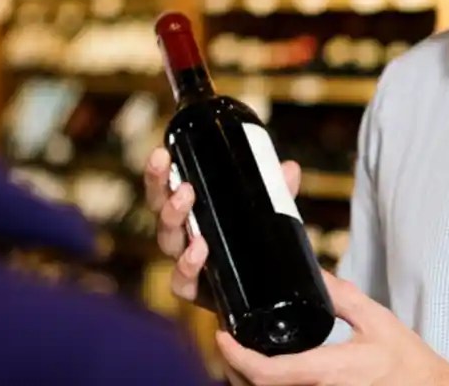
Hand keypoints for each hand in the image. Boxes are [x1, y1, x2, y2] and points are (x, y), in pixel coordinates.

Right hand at [142, 147, 301, 304]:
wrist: (274, 296)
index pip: (166, 191)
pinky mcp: (196, 293)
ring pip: (167, 242)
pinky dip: (187, 266)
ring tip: (186, 199)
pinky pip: (182, 282)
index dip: (158, 174)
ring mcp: (187, 266)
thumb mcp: (272, 216)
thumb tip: (290, 168)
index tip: (162, 153)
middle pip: (160, 212)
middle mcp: (182, 240)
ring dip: (173, 218)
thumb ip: (279, 194)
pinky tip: (198, 250)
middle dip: (160, 189)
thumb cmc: (262, 249)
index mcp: (192, 216)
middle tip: (177, 173)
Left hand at [215, 272, 448, 385]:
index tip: (221, 335)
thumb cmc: (407, 363)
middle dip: (234, 368)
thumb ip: (342, 297)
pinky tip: (267, 371)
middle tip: (228, 340)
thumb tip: (315, 274)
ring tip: (243, 353)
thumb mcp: (375, 320)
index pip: (267, 373)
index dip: (236, 356)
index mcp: (328, 372)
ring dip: (248, 380)